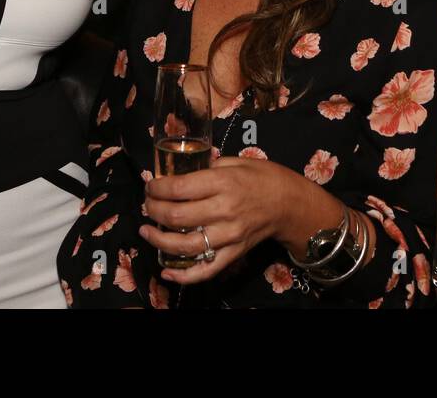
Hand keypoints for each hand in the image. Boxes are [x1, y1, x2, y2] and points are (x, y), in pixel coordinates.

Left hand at [140, 157, 288, 283]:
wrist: (290, 204)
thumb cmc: (264, 178)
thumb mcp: (238, 160)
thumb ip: (209, 165)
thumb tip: (182, 169)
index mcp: (223, 183)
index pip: (179, 188)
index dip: (157, 188)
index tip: (150, 186)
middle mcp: (224, 211)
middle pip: (176, 216)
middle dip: (153, 210)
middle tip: (147, 205)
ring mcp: (229, 236)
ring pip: (185, 245)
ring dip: (159, 240)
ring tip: (146, 232)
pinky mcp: (233, 254)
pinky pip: (206, 269)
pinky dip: (184, 275)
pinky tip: (167, 270)